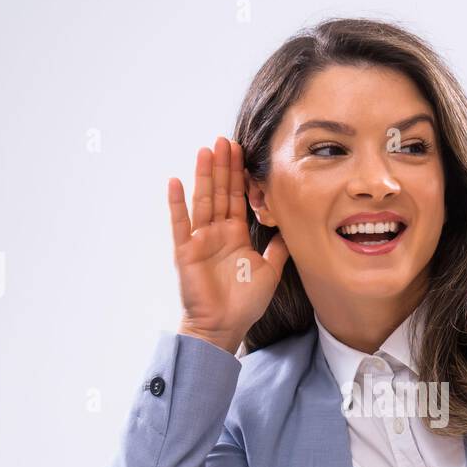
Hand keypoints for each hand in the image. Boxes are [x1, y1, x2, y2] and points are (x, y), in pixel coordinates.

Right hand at [169, 136, 289, 353]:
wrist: (224, 327)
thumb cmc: (245, 303)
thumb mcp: (270, 271)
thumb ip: (279, 247)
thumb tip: (291, 226)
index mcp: (236, 235)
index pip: (238, 198)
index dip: (240, 176)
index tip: (243, 152)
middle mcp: (217, 233)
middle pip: (221, 193)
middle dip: (224, 166)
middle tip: (226, 140)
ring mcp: (200, 240)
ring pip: (203, 201)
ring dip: (204, 175)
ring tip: (206, 150)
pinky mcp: (185, 251)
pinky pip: (180, 224)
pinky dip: (177, 203)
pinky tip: (175, 182)